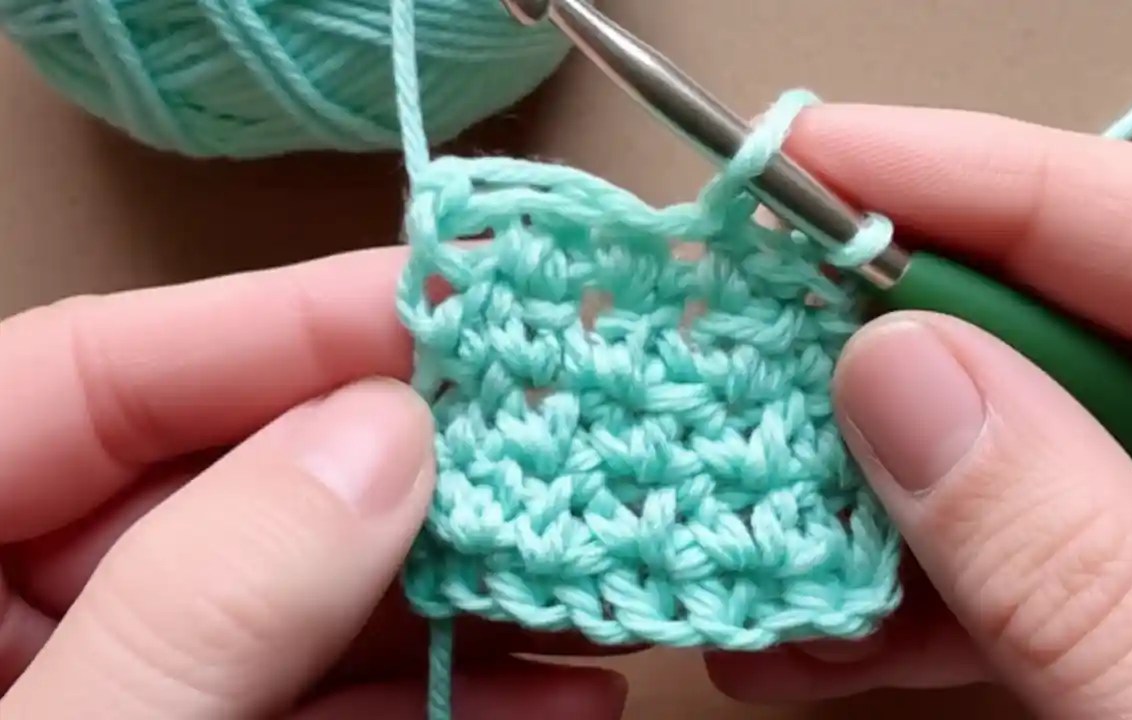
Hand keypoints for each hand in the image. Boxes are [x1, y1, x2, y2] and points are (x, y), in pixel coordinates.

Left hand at [0, 250, 626, 717]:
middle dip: (406, 469)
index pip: (93, 375)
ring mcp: (129, 698)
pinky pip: (327, 716)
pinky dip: (441, 705)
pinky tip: (559, 696)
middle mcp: (32, 613)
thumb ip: (200, 604)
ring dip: (461, 596)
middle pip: (233, 485)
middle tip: (558, 430)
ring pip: (306, 605)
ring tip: (594, 565)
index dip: (276, 323)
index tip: (451, 297)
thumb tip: (383, 436)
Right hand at [706, 105, 1131, 716]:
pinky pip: (1052, 578)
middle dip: (911, 354)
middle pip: (1101, 346)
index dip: (1000, 188)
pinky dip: (931, 605)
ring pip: (1048, 465)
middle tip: (758, 339)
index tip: (823, 167)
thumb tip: (903, 384)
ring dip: (888, 500)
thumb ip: (1088, 576)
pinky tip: (828, 630)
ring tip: (759, 507)